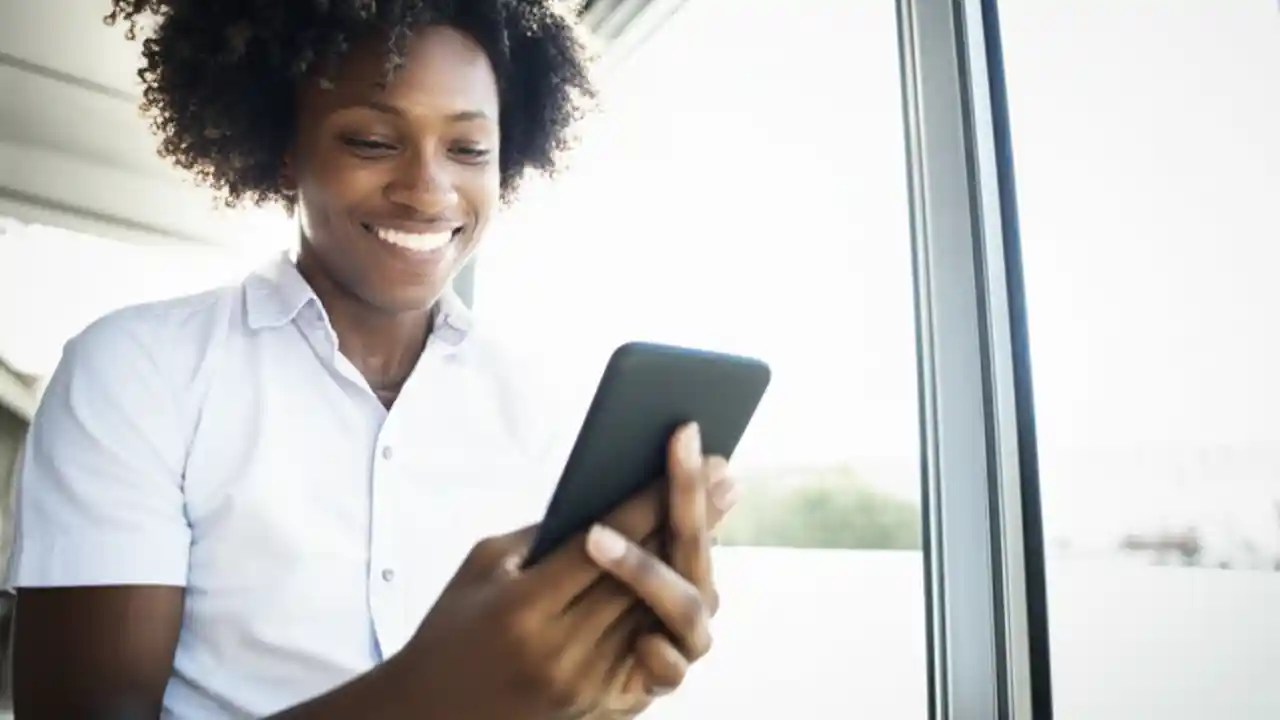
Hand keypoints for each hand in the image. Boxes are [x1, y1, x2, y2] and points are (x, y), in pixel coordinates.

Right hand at [398, 441, 733, 719]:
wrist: (433, 715)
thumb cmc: (452, 628)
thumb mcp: (482, 568)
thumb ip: (545, 535)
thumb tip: (610, 503)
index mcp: (522, 609)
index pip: (602, 542)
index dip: (646, 499)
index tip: (682, 458)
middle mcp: (560, 650)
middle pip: (640, 573)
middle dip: (685, 517)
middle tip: (722, 473)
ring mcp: (585, 683)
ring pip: (654, 610)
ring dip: (693, 556)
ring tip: (719, 511)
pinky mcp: (600, 704)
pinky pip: (653, 648)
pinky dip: (674, 606)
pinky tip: (696, 570)